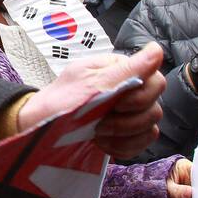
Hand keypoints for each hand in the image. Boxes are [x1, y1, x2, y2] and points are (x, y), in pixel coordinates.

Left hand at [17, 42, 165, 159]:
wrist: (40, 127)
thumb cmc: (59, 101)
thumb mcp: (89, 84)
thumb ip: (126, 71)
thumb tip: (157, 49)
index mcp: (122, 71)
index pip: (156, 81)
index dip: (140, 97)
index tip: (115, 104)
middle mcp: (130, 90)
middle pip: (155, 108)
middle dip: (127, 121)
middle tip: (100, 122)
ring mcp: (129, 114)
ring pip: (150, 127)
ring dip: (123, 135)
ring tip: (97, 133)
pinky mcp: (126, 134)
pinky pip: (141, 143)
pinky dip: (123, 147)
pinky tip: (102, 144)